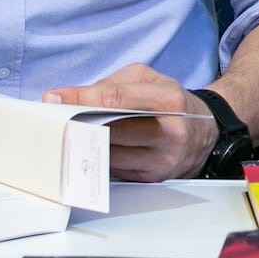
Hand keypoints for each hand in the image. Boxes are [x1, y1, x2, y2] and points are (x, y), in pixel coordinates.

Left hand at [44, 64, 219, 181]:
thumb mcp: (151, 79)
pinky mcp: (153, 178)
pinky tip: (85, 149)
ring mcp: (161, 159)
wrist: (208, 133)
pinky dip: (97, 159)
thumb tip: (75, 97)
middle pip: (110, 130)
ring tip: (63, 133)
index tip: (54, 98)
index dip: (81, 98)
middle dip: (76, 123)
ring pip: (109, 153)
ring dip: (82, 144)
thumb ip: (115, 84)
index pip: (116, 99)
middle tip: (51, 119)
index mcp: (168, 100)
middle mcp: (169, 132)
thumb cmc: (173, 103)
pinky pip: (115, 170)